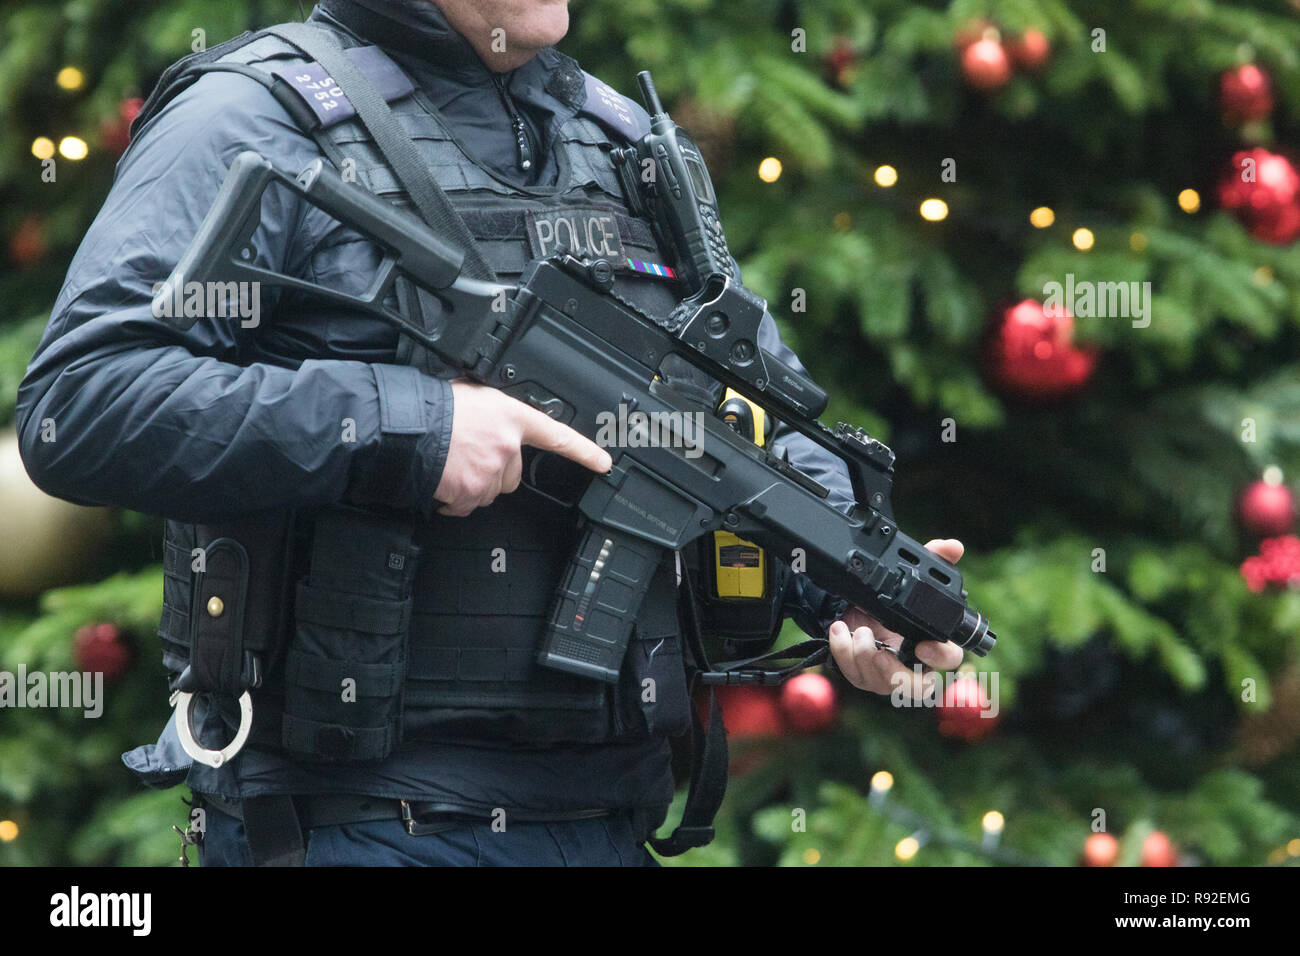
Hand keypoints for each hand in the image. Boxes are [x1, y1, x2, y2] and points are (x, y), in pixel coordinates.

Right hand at [433, 381, 611, 516]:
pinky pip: (469, 504)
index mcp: (512, 417)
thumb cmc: (435, 408)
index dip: (584, 451)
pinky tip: (445, 479)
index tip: (603, 463)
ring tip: (453, 463)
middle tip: (470, 455)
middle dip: (496, 470)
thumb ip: (496, 415)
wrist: (407, 426)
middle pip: (514, 474)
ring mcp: (490, 471)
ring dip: (475, 483)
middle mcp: (507, 445)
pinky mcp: (471, 492)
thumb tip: (496, 423)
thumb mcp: (476, 397)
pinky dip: (457, 499)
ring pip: (491, 489)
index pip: (557, 436)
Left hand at [827, 538, 965, 697]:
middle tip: (880, 652)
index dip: (940, 657)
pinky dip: (843, 652)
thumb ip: (933, 558)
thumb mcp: (911, 574)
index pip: (949, 659)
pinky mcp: (861, 674)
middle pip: (918, 688)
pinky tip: (839, 631)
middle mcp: (911, 664)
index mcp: (931, 643)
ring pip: (880, 682)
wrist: (857, 604)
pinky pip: (853, 674)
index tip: (922, 646)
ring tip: (857, 631)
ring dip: (864, 656)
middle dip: (896, 672)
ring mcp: (886, 673)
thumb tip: (953, 546)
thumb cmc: (892, 597)